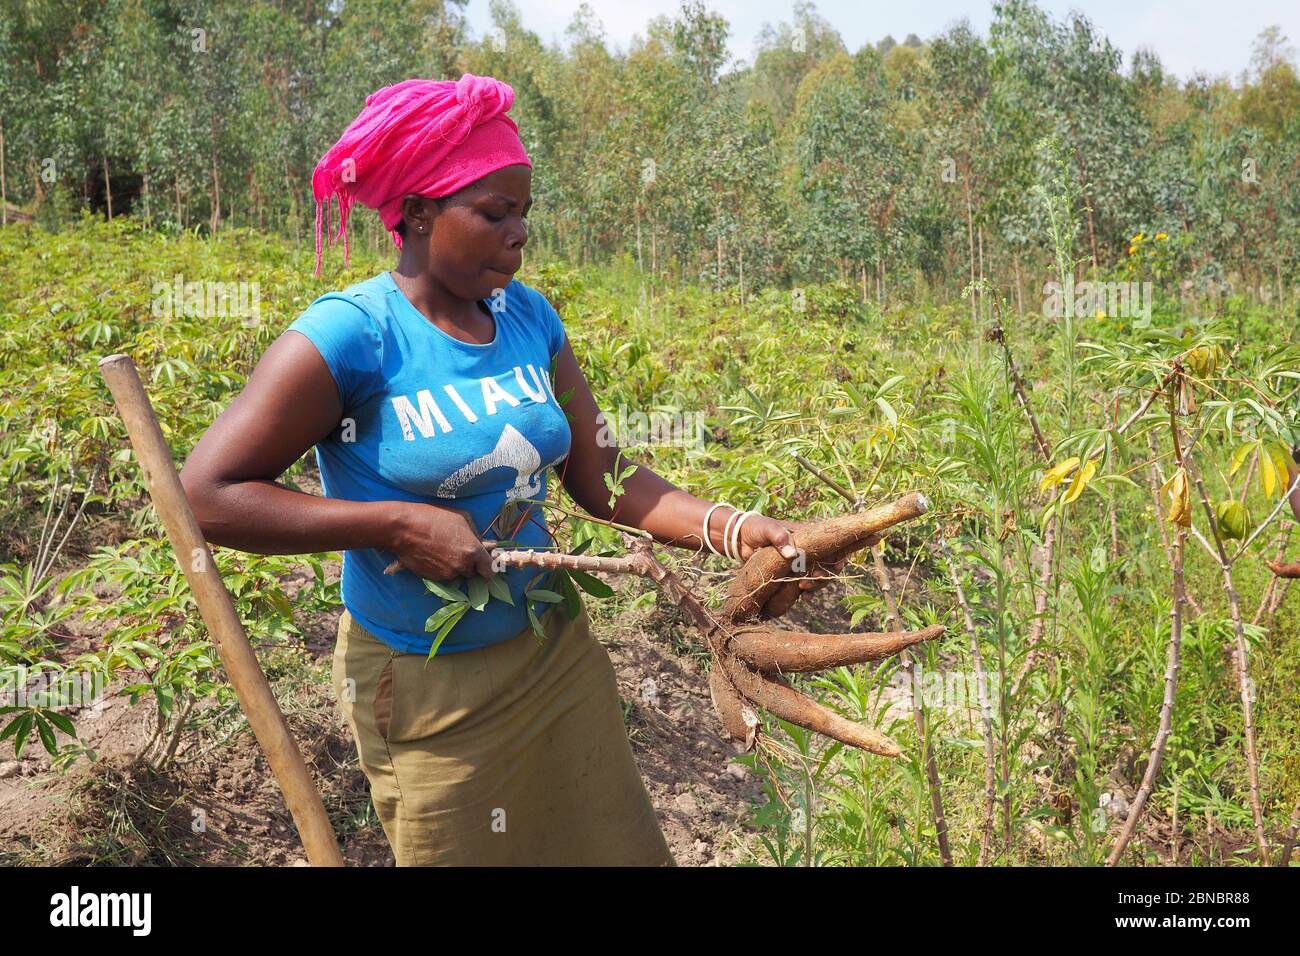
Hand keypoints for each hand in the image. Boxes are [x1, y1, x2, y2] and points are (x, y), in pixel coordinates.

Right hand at [390, 501, 496, 582]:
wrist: (403, 529)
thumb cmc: (433, 518)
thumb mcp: (461, 518)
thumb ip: (476, 534)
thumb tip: (487, 545)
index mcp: (472, 551)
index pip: (489, 571)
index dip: (488, 568)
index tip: (484, 564)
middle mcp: (462, 566)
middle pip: (473, 572)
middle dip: (469, 564)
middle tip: (458, 550)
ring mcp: (447, 574)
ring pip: (457, 574)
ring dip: (454, 566)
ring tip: (442, 550)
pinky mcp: (433, 578)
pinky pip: (443, 576)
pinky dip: (441, 568)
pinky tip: (433, 554)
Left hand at [732, 513, 846, 602]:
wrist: (739, 539)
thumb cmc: (756, 528)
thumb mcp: (767, 528)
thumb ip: (779, 537)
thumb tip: (792, 554)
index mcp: (805, 537)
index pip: (828, 546)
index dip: (836, 557)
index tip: (836, 566)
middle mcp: (805, 551)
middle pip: (825, 565)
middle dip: (823, 575)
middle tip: (812, 580)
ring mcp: (798, 565)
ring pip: (816, 577)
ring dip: (815, 585)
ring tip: (804, 590)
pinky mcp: (788, 575)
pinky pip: (802, 585)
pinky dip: (806, 592)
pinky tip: (804, 598)